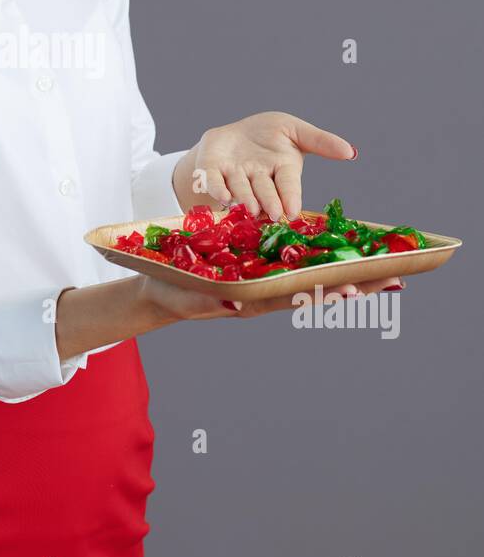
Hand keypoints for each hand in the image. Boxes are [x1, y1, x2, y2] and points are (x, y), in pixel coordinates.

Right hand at [136, 270, 404, 322]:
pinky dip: (322, 257)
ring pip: (314, 275)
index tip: (355, 288)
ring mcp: (267, 279)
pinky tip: (342, 250)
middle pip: (317, 288)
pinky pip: (297, 261)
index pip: (296, 297)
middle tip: (395, 279)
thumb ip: (209, 304)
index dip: (326, 292)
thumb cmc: (171, 292)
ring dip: (349, 272)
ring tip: (385, 269)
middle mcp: (268, 291)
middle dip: (354, 283)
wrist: (161, 286)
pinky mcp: (262, 264)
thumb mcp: (186, 297)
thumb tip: (236, 307)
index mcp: (253, 301)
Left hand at [187, 111, 357, 222]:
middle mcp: (258, 178)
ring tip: (248, 207)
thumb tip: (352, 152)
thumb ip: (321, 141)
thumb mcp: (296, 131)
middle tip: (273, 214)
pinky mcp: (211, 169)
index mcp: (281, 169)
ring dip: (244, 198)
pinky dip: (215, 187)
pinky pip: (211, 179)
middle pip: (264, 191)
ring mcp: (234, 175)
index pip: (288, 184)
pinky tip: (219, 194)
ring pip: (239, 188)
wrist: (235, 135)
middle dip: (268, 202)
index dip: (290, 197)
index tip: (292, 212)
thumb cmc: (269, 135)